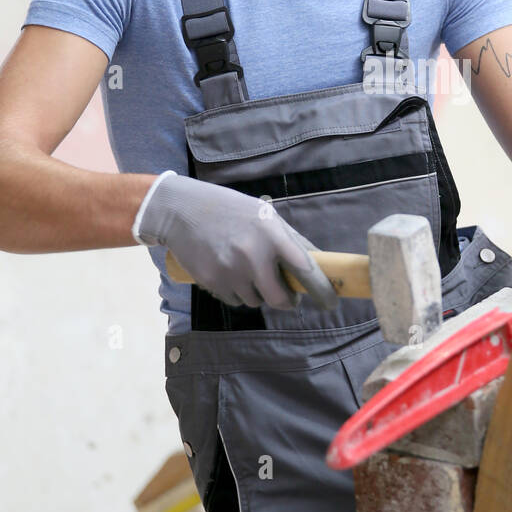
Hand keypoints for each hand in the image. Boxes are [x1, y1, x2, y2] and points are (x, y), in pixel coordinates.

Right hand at [134, 171, 338, 311]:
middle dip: (288, 301)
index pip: (305, 269)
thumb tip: (318, 262)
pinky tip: (229, 271)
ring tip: (248, 271)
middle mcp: (252, 255)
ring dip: (259, 294)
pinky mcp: (212, 282)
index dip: (321, 290)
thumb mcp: (264, 215)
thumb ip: (291, 239)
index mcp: (271, 234)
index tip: (331, 302)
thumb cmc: (229, 210)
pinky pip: (235, 300)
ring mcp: (230, 271)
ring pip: (256, 301)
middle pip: (280, 299)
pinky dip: (237, 292)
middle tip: (289, 297)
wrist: (181, 211)